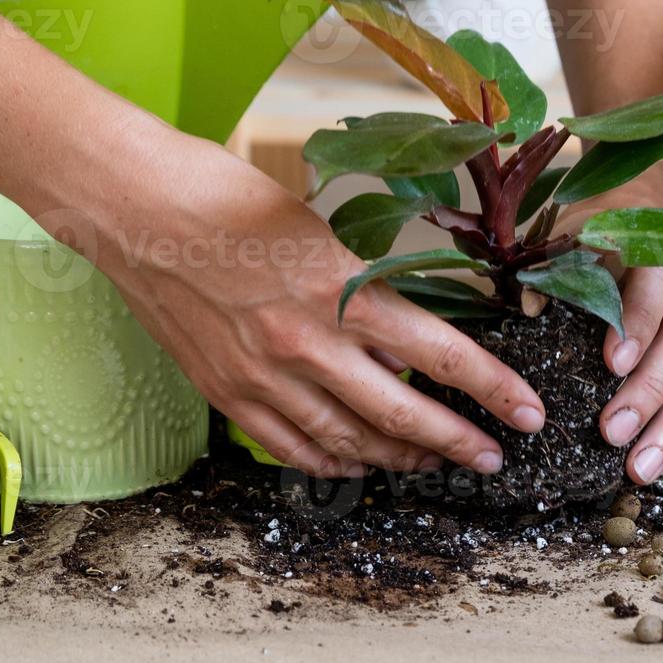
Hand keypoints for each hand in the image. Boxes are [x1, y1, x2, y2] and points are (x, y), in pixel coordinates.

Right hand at [71, 127, 545, 478]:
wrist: (134, 207)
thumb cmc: (226, 196)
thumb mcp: (316, 230)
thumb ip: (360, 289)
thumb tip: (403, 337)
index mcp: (340, 290)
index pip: (441, 354)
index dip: (494, 390)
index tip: (528, 413)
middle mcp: (306, 343)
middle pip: (402, 414)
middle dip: (457, 443)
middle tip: (492, 457)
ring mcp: (262, 375)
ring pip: (348, 440)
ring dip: (398, 458)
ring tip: (432, 464)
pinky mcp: (225, 391)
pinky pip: (290, 446)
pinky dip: (330, 462)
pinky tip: (355, 466)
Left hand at [555, 160, 662, 485]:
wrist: (646, 214)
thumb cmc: (599, 233)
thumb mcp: (571, 237)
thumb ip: (552, 269)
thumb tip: (527, 307)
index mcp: (656, 254)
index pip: (655, 286)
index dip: (639, 323)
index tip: (613, 363)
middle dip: (648, 390)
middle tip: (611, 430)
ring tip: (636, 468)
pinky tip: (647, 465)